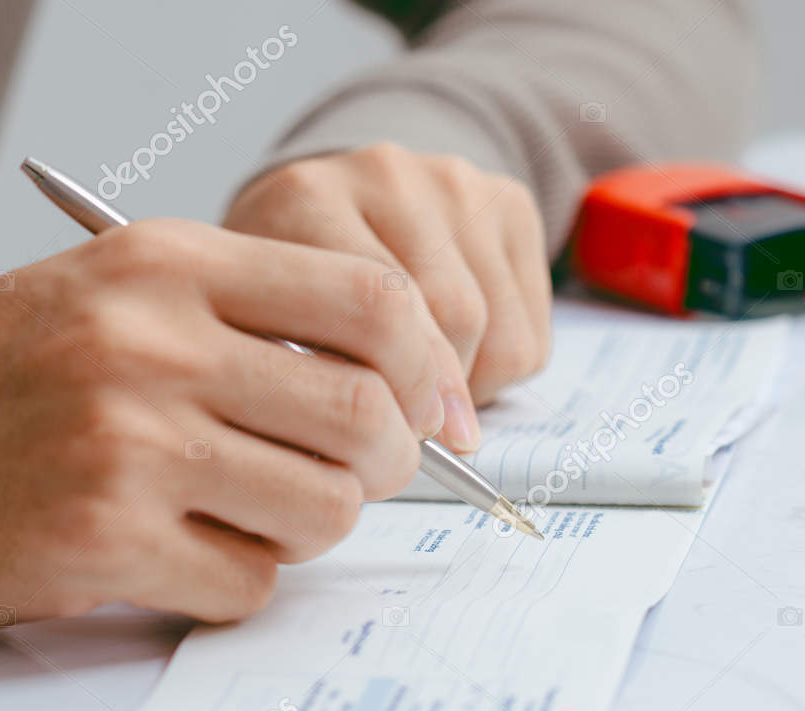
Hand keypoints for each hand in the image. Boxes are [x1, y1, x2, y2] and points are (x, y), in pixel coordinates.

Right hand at [0, 219, 462, 627]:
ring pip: (323, 512)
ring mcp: (129, 444)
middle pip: (367, 418)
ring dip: (306, 530)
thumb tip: (401, 388)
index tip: (437, 412)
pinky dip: (235, 582)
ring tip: (248, 515)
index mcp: (168, 264)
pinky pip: (249, 584)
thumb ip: (247, 321)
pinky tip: (179, 556)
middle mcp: (154, 344)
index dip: (430, 367)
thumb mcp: (115, 296)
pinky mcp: (104, 540)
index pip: (372, 301)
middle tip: (359, 479)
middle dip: (389, 465)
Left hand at [225, 143, 552, 449]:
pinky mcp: (509, 201)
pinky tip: (463, 356)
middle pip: (455, 317)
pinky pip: (531, 324)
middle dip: (442, 396)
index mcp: (306, 200)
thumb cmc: (300, 287)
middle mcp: (385, 175)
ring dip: (475, 385)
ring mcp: (455, 182)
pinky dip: (503, 365)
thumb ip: (306, 370)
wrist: (339, 201)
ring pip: (500, 329)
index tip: (404, 441)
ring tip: (434, 392)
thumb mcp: (273, 324)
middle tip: (421, 433)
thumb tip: (381, 441)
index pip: (381, 308)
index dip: (400, 388)